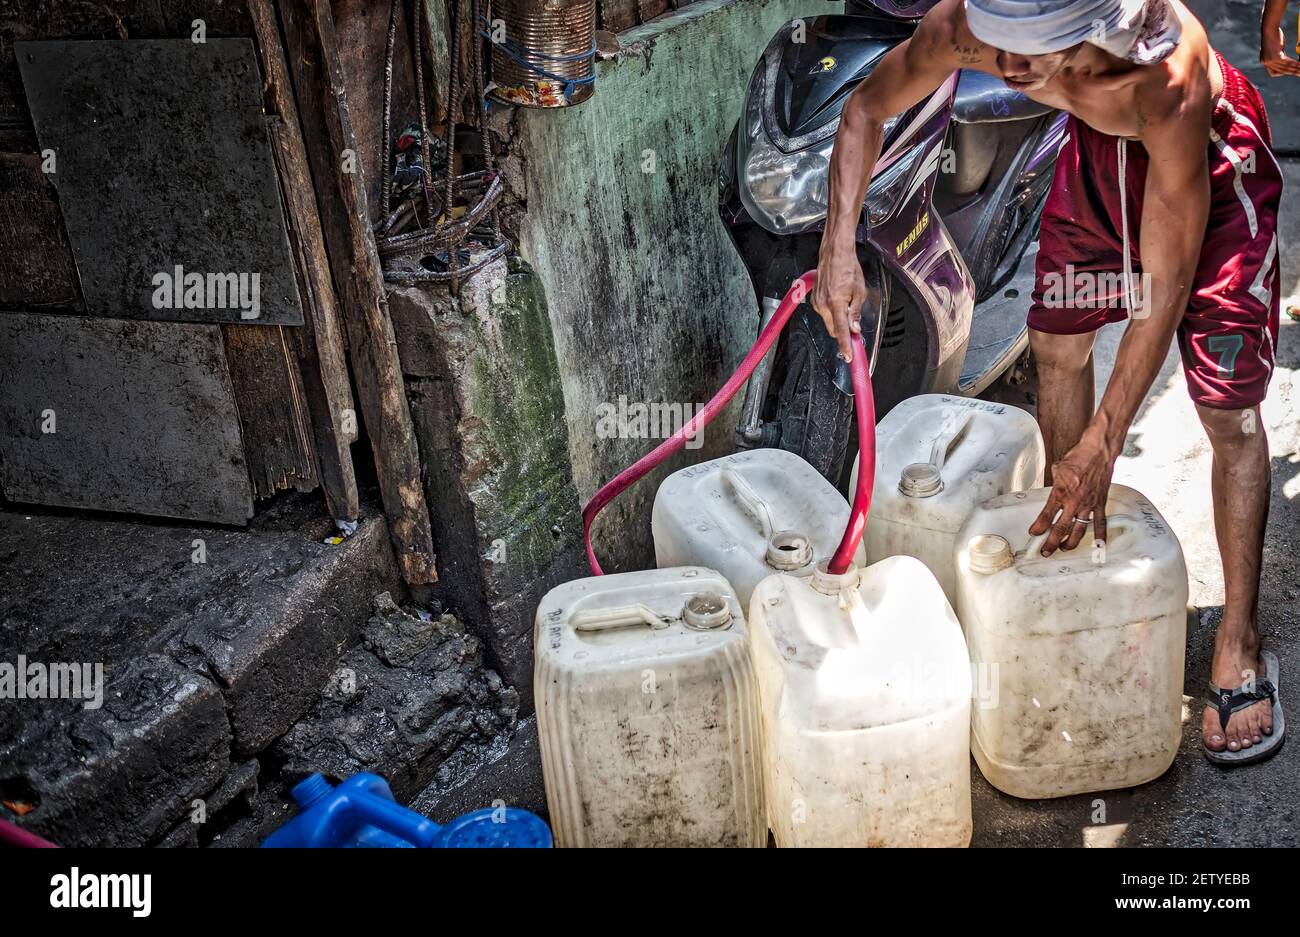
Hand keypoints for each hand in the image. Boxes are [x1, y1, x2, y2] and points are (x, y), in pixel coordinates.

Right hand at [812, 245, 866, 361]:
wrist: (834, 253)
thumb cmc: (848, 268)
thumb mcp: (859, 291)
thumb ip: (856, 312)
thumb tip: (855, 328)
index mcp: (836, 303)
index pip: (841, 331)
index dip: (845, 345)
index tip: (848, 356)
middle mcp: (823, 305)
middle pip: (833, 329)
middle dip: (843, 331)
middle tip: (854, 325)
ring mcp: (816, 303)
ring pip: (829, 322)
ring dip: (838, 320)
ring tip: (847, 302)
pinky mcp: (814, 299)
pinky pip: (824, 313)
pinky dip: (832, 312)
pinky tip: (838, 298)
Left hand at [1029, 430, 1115, 555]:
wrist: (1098, 452)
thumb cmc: (1078, 458)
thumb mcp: (1057, 469)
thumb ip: (1054, 484)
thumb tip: (1053, 491)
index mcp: (1061, 492)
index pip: (1046, 515)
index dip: (1038, 527)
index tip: (1033, 533)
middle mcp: (1074, 502)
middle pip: (1061, 528)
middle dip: (1051, 542)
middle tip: (1045, 551)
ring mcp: (1088, 504)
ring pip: (1079, 530)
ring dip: (1070, 543)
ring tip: (1063, 549)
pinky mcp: (1100, 504)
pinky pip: (1100, 522)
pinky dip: (1100, 535)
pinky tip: (1099, 545)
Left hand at [1261, 28, 1299, 76]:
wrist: (1269, 30)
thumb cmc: (1273, 37)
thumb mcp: (1275, 49)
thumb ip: (1279, 55)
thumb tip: (1285, 60)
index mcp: (1264, 62)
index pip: (1273, 73)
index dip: (1282, 73)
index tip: (1289, 71)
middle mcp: (1266, 63)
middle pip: (1281, 71)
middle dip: (1292, 72)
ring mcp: (1270, 60)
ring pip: (1285, 67)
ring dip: (1295, 68)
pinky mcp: (1275, 57)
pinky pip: (1287, 62)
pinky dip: (1294, 63)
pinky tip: (1299, 64)